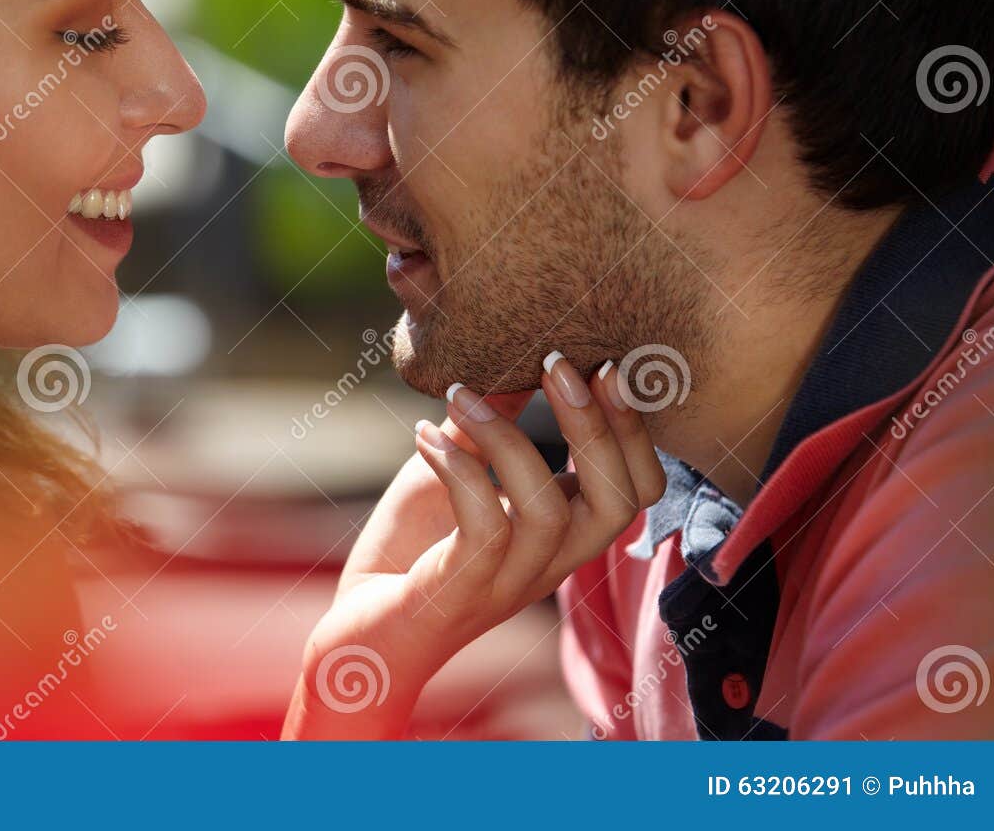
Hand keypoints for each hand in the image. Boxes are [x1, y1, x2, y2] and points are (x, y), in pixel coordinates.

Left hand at [282, 353, 665, 738]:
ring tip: (461, 392)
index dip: (633, 430)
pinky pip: (486, 528)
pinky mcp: (460, 591)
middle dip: (598, 425)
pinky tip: (425, 435)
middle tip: (556, 361)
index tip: (602, 364)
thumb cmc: (408, 553)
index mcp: (562, 535)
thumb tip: (513, 357)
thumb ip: (485, 426)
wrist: (357, 637)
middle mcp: (549, 564)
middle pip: (617, 501)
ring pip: (550, 511)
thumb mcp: (450, 472)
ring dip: (509, 437)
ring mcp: (508, 582)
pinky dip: (461, 471)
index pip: (636, 490)